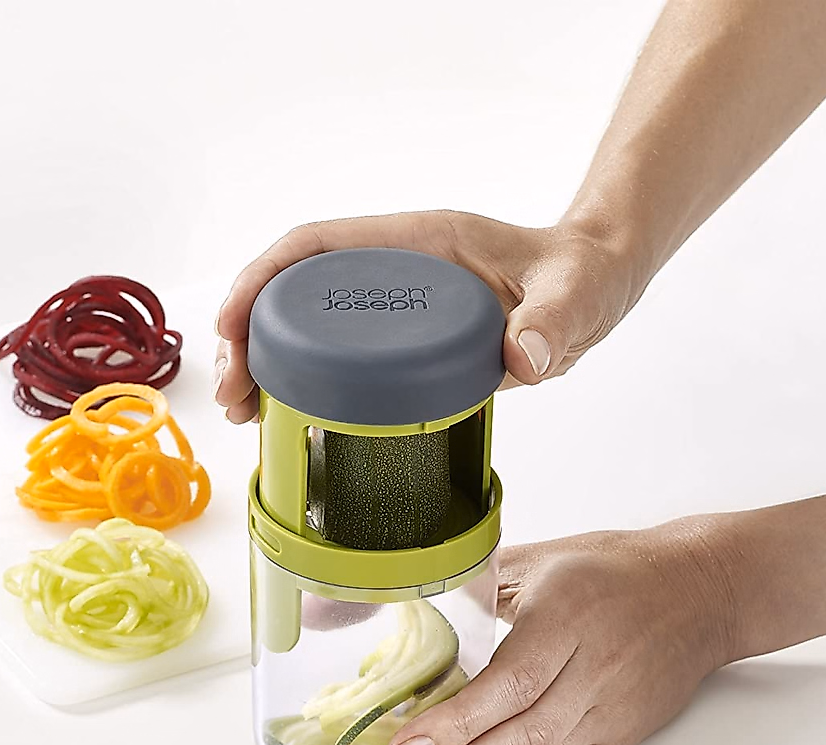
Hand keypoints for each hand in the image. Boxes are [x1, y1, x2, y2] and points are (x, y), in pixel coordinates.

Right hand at [212, 209, 638, 422]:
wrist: (593, 285)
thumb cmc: (580, 276)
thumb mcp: (575, 294)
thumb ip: (555, 321)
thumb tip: (525, 356)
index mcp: (416, 242)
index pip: (317, 246)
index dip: (263, 280)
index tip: (232, 325)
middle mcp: (392, 271)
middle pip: (294, 292)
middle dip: (247, 337)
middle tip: (233, 394)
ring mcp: (391, 310)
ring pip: (305, 329)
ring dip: (263, 366)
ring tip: (243, 414)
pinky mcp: (398, 345)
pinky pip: (333, 359)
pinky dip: (298, 386)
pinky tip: (282, 420)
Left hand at [369, 521, 734, 744]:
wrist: (703, 595)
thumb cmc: (618, 569)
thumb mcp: (543, 559)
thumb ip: (478, 584)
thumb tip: (407, 603)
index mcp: (568, 620)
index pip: (509, 686)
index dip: (455, 724)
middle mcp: (590, 675)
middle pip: (516, 742)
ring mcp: (605, 717)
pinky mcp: (611, 742)